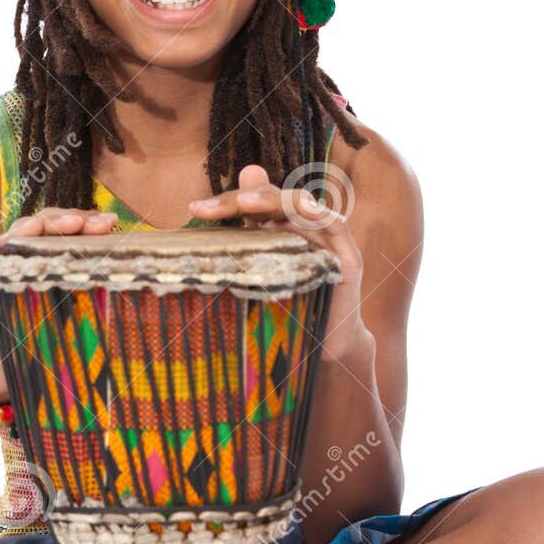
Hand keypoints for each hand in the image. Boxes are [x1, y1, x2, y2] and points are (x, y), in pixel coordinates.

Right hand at [0, 206, 118, 401]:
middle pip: (49, 223)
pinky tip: (33, 229)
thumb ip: (92, 297)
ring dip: (51, 222)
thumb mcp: (73, 318)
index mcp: (49, 263)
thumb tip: (136, 286)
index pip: (67, 231)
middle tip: (102, 223)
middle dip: (76, 218)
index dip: (88, 222)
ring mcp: (4, 265)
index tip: (113, 224)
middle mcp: (25, 259)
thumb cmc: (41, 349)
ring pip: (26, 229)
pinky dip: (15, 235)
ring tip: (75, 222)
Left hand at [188, 164, 366, 364]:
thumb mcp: (256, 278)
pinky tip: (304, 209)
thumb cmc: (288, 312)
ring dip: (274, 200)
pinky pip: (335, 225)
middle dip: (242, 199)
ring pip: (302, 205)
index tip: (195, 209)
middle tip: (210, 207)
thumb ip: (239, 249)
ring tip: (246, 203)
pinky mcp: (348, 257)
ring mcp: (327, 240)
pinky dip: (319, 214)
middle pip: (274, 199)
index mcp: (280, 229)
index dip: (227, 201)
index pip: (254, 203)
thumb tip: (206, 218)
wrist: (324, 345)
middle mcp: (303, 228)